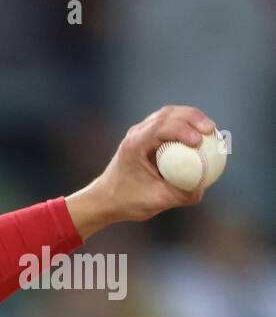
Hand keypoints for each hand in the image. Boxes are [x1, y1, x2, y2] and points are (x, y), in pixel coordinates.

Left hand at [65, 105, 217, 239]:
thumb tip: (203, 188)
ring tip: (210, 130)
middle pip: (168, 114)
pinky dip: (185, 125)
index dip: (183, 130)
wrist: (105, 199)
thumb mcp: (155, 202)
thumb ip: (180, 196)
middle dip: (193, 118)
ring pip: (169, 114)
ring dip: (191, 118)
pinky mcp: (147, 136)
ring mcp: (141, 132)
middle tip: (212, 130)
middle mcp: (136, 134)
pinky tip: (200, 136)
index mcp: (134, 145)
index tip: (199, 141)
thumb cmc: (126, 201)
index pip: (161, 127)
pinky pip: (169, 124)